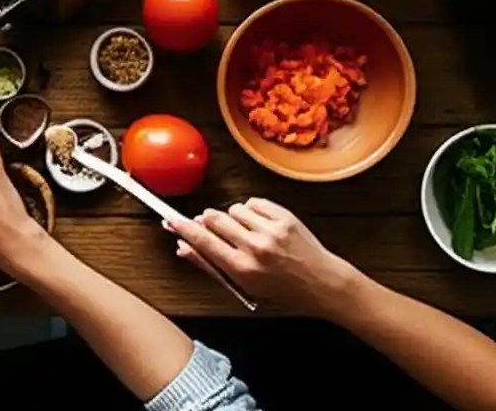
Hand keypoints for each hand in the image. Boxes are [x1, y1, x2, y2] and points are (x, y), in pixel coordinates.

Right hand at [165, 198, 360, 316]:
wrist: (323, 284)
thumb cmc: (284, 292)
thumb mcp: (244, 287)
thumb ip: (210, 265)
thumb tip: (184, 248)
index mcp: (243, 269)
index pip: (202, 240)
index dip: (183, 227)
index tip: (172, 220)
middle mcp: (256, 247)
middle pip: (214, 218)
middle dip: (208, 221)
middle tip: (212, 228)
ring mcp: (271, 230)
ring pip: (233, 209)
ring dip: (232, 218)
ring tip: (245, 233)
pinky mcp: (285, 217)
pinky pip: (254, 203)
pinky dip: (252, 212)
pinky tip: (260, 226)